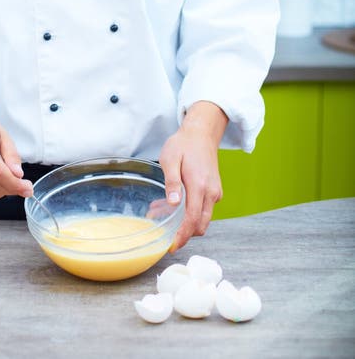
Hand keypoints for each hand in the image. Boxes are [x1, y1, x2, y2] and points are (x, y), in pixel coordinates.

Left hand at [158, 101, 226, 251]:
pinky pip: (204, 209)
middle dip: (184, 232)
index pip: (193, 220)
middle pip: (201, 225)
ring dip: (186, 221)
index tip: (172, 246)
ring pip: (203, 218)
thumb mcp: (170, 159)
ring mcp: (215, 192)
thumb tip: (173, 204)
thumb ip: (172, 182)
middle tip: (164, 229)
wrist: (202, 133)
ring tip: (162, 210)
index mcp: (200, 186)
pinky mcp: (215, 190)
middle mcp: (211, 192)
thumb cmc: (183, 144)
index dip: (183, 235)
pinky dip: (191, 212)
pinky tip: (174, 202)